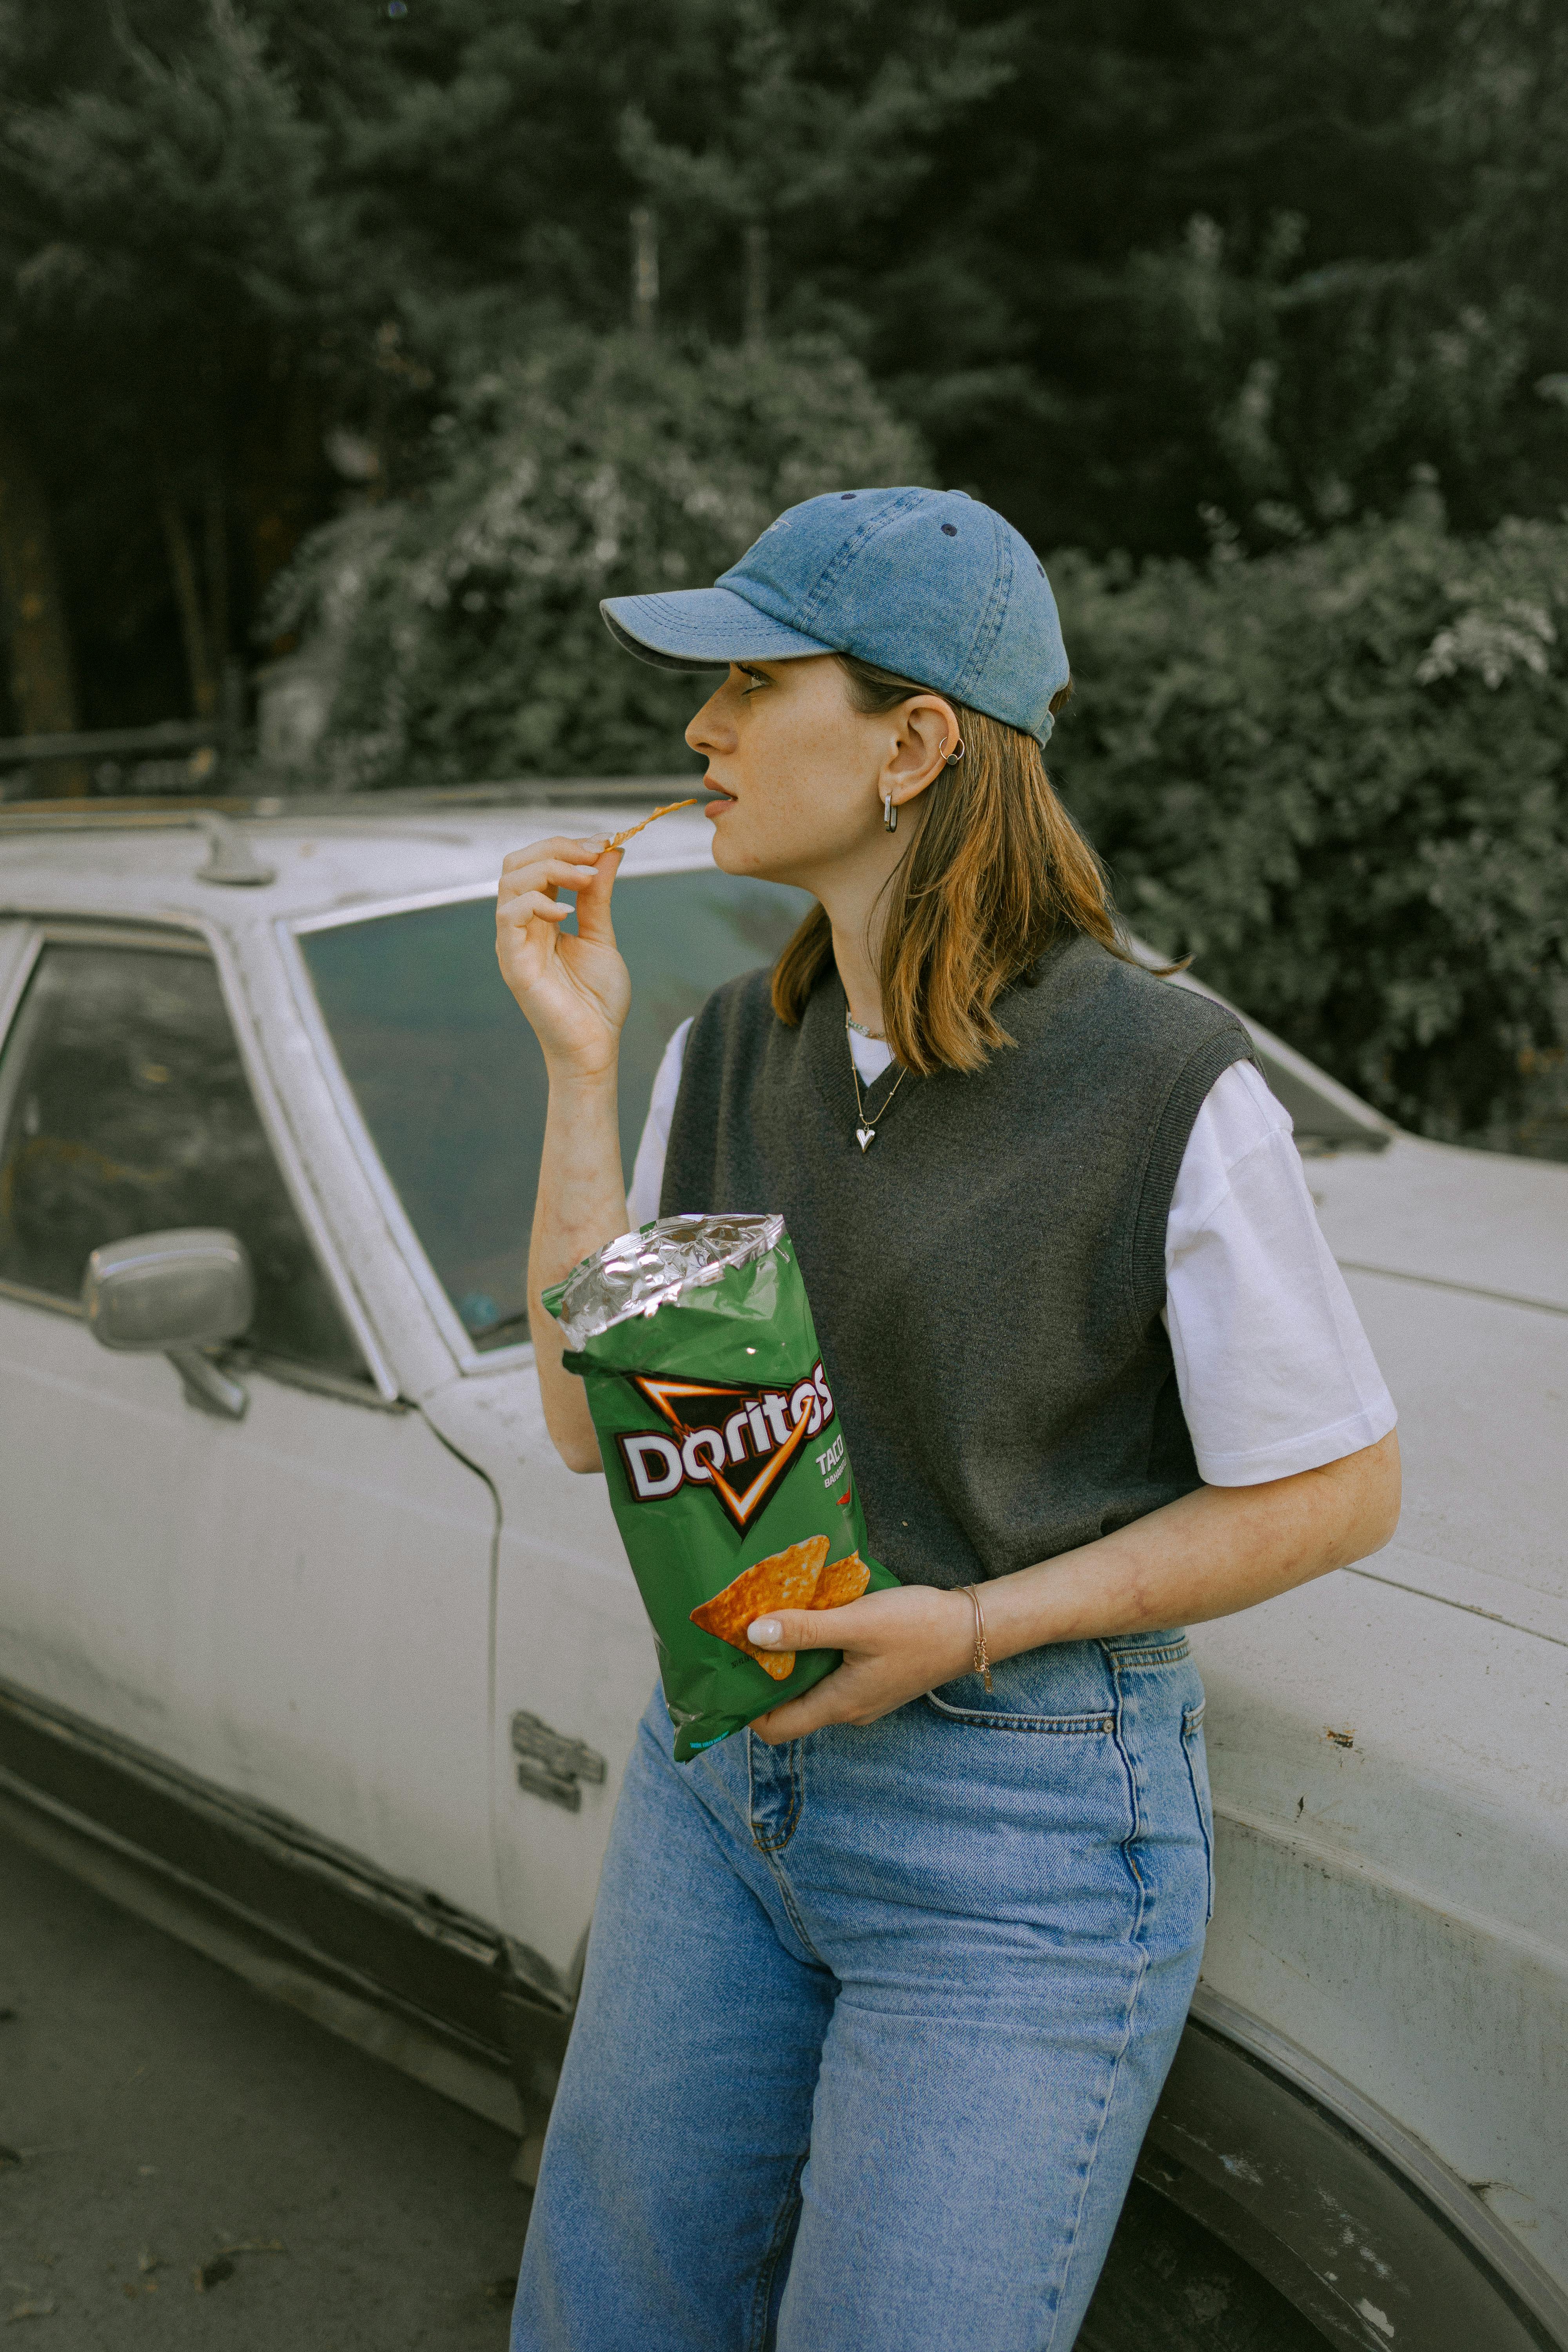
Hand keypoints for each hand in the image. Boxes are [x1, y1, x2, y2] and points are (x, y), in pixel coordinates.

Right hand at [496, 835, 629, 1077]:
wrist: (595, 1046)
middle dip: (556, 848)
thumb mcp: (600, 935)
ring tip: (587, 878)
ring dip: (550, 868)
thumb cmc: (596, 999)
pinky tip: (568, 912)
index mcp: (539, 916)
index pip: (537, 862)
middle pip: (517, 864)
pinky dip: (537, 903)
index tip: (603, 843)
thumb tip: (610, 850)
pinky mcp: (512, 962)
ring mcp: (513, 942)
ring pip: (510, 882)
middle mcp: (521, 925)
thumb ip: (598, 894)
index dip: (567, 846)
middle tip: (594, 854)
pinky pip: (509, 917)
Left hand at [746, 1583, 976, 1743]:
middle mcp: (848, 1709)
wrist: (975, 1629)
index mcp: (840, 1703)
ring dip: (791, 1663)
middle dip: (763, 1678)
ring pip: (812, 1688)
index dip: (746, 1707)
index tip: (728, 1671)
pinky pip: (833, 1675)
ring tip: (771, 1624)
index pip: (776, 1728)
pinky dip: (815, 1655)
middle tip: (741, 1639)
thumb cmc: (919, 1626)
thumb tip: (754, 1635)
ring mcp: (864, 1696)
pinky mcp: (876, 1678)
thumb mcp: (858, 1623)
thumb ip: (807, 1630)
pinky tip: (812, 1622)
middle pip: (790, 1707)